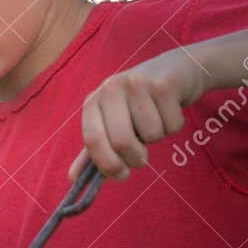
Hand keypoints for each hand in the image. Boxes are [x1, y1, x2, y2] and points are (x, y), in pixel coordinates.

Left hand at [67, 47, 206, 182]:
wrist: (174, 69)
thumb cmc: (138, 103)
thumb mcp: (111, 120)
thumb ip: (94, 148)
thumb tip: (73, 178)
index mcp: (93, 101)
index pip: (93, 140)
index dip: (107, 165)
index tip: (121, 175)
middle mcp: (111, 88)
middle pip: (121, 142)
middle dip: (136, 159)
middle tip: (142, 157)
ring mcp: (137, 84)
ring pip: (151, 135)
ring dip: (157, 137)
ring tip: (156, 119)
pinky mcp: (164, 85)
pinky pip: (172, 125)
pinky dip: (174, 125)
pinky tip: (169, 108)